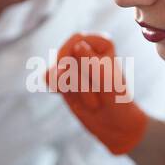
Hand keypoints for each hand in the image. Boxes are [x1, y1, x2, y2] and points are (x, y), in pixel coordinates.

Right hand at [46, 33, 148, 154]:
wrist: (115, 125)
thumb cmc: (117, 101)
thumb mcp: (108, 83)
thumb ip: (92, 62)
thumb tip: (78, 44)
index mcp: (101, 44)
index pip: (77, 40)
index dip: (74, 57)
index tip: (87, 74)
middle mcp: (85, 50)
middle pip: (65, 57)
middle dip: (76, 80)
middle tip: (96, 97)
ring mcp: (73, 65)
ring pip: (57, 71)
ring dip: (72, 90)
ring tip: (91, 101)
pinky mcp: (64, 79)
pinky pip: (47, 77)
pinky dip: (54, 87)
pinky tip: (66, 96)